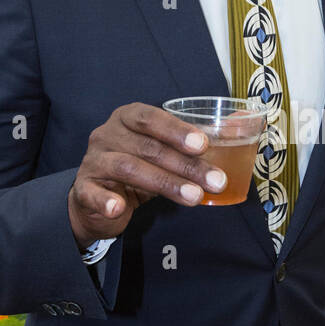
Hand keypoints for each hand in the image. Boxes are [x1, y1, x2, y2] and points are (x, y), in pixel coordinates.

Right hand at [68, 103, 226, 247]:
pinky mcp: (83, 188)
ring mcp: (93, 161)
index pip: (150, 117)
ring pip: (129, 169)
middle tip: (215, 180)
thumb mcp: (160, 151)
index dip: (176, 130)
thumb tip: (240, 127)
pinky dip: (107, 201)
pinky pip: (94, 194)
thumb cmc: (137, 168)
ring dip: (166, 183)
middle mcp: (107, 134)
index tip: (204, 145)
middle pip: (148, 147)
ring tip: (194, 197)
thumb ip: (190, 143)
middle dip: (185, 165)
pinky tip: (120, 208)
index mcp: (126, 118)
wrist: (95, 199)